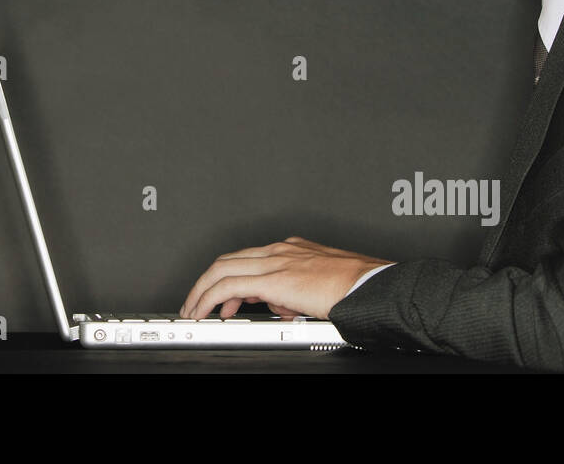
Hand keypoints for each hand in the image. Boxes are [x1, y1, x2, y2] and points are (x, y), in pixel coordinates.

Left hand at [178, 236, 394, 319]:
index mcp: (290, 249)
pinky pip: (228, 286)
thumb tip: (280, 306)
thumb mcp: (316, 287)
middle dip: (205, 283)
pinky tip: (204, 314)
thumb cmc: (355, 288)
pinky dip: (209, 299)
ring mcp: (275, 261)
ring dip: (201, 291)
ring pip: (222, 269)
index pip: (247, 259)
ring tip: (193, 312)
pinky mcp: (273, 279)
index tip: (221, 300)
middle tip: (195, 304)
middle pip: (228, 260)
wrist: (370, 286)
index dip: (227, 279)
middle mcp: (279, 250)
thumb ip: (294, 292)